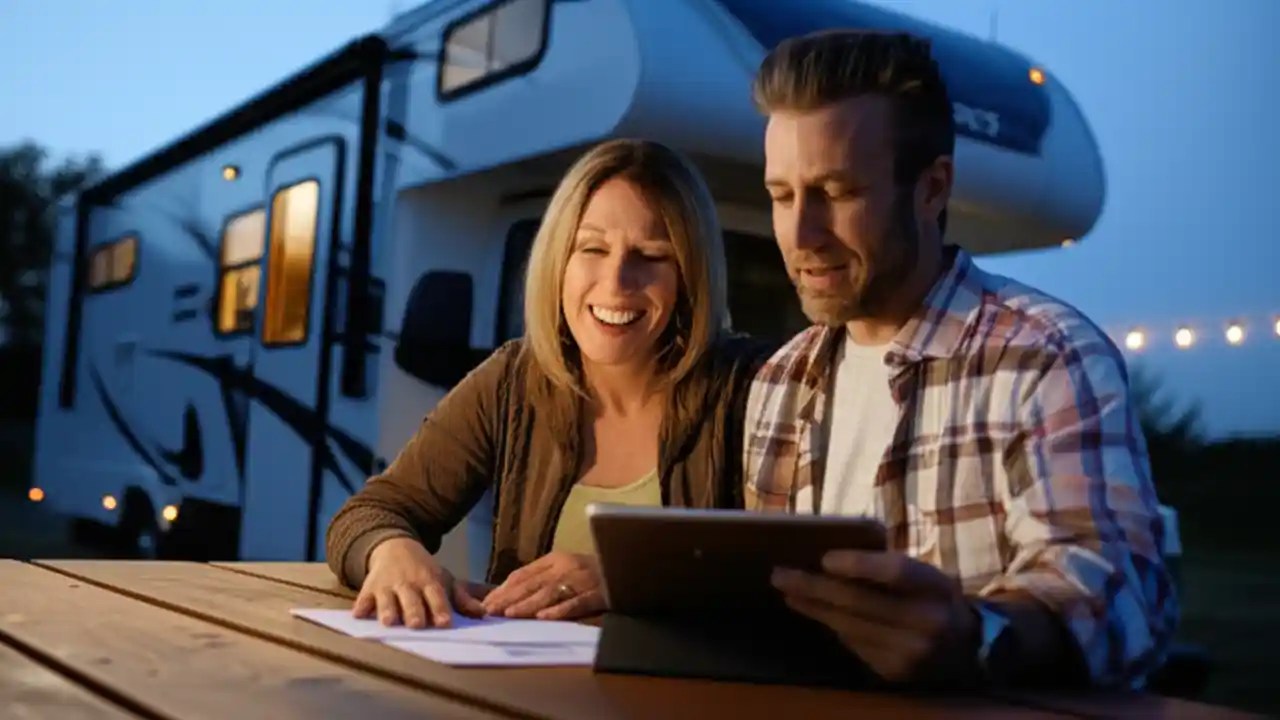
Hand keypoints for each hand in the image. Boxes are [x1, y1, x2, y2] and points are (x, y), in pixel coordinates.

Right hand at [352, 536, 485, 628]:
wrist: (395, 547)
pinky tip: (359, 614)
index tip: (445, 623)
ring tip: (389, 622)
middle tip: (417, 625)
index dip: (440, 609)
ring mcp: (387, 585)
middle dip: (414, 611)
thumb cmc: (424, 572)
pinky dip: (361, 606)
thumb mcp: (444, 580)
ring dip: (388, 609)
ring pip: (387, 599)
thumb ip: (462, 599)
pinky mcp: (368, 588)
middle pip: (411, 599)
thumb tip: (483, 614)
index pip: (436, 595)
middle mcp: (408, 584)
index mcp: (429, 582)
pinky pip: (363, 598)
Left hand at [481, 551, 605, 619]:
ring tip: (510, 614)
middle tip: (489, 611)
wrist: (627, 566)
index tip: (486, 602)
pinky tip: (545, 618)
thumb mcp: (565, 568)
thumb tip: (509, 594)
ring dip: (528, 604)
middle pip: (532, 583)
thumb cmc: (592, 571)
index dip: (503, 588)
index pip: (523, 574)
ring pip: (550, 593)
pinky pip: (577, 603)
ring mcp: (582, 580)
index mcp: (556, 559)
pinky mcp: (598, 594)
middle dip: (509, 598)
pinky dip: (560, 610)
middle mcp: (566, 566)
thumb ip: (541, 578)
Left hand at [771, 550, 979, 686]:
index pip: (895, 573)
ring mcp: (909, 653)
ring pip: (849, 626)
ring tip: (788, 591)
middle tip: (780, 574)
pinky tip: (815, 612)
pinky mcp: (893, 672)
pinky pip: (853, 644)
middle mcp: (926, 624)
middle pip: (860, 602)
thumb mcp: (926, 574)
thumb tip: (830, 561)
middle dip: (814, 587)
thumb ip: (889, 567)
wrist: (968, 648)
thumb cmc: (936, 598)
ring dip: (813, 608)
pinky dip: (833, 626)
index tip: (824, 557)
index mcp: (936, 588)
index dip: (858, 565)